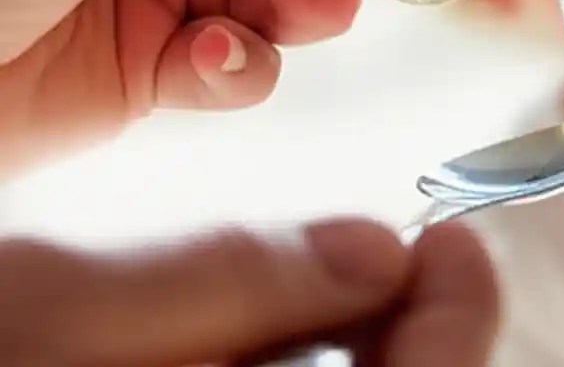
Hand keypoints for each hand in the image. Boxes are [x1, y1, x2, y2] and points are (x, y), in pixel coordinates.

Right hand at [0, 219, 497, 366]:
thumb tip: (380, 250)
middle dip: (417, 327)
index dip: (460, 315)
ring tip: (336, 288)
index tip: (454, 240)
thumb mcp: (73, 303)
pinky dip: (308, 364)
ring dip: (366, 346)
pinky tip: (282, 336)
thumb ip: (237, 275)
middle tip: (411, 252)